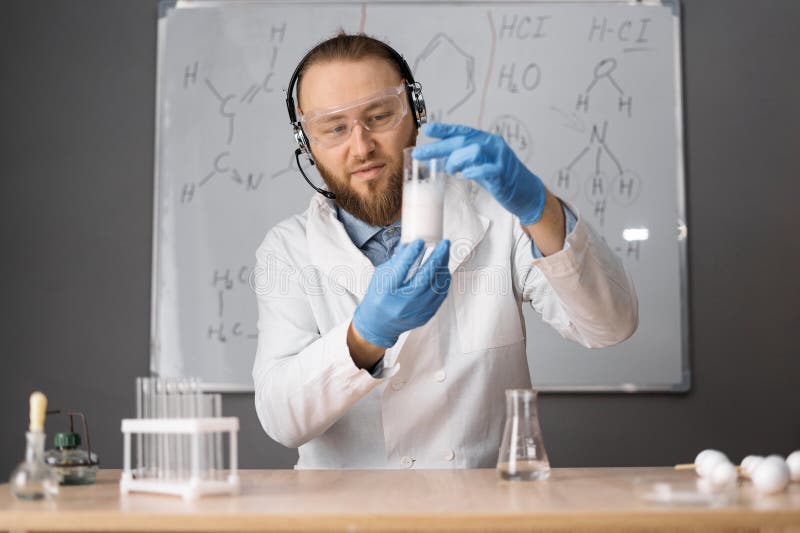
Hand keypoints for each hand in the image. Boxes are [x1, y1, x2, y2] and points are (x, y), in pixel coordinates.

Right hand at [352, 239, 450, 347]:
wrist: (379, 325)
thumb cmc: (379, 296)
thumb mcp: (381, 276)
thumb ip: (397, 261)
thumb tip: (411, 241)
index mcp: (386, 291)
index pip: (400, 269)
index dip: (412, 254)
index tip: (420, 241)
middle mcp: (401, 302)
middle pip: (425, 277)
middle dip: (437, 257)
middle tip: (444, 243)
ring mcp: (415, 311)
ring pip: (436, 286)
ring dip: (443, 267)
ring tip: (444, 254)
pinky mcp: (425, 315)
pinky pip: (440, 295)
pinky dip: (444, 281)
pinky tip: (443, 270)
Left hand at [412, 123, 546, 225]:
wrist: (527, 193)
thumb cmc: (503, 179)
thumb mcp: (481, 165)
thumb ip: (466, 159)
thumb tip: (444, 158)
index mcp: (486, 141)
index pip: (462, 131)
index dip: (444, 130)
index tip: (427, 129)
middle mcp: (492, 145)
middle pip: (461, 141)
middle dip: (438, 148)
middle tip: (420, 154)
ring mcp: (499, 158)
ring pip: (473, 150)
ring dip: (456, 160)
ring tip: (450, 170)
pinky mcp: (503, 174)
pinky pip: (487, 169)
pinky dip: (473, 171)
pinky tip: (464, 175)